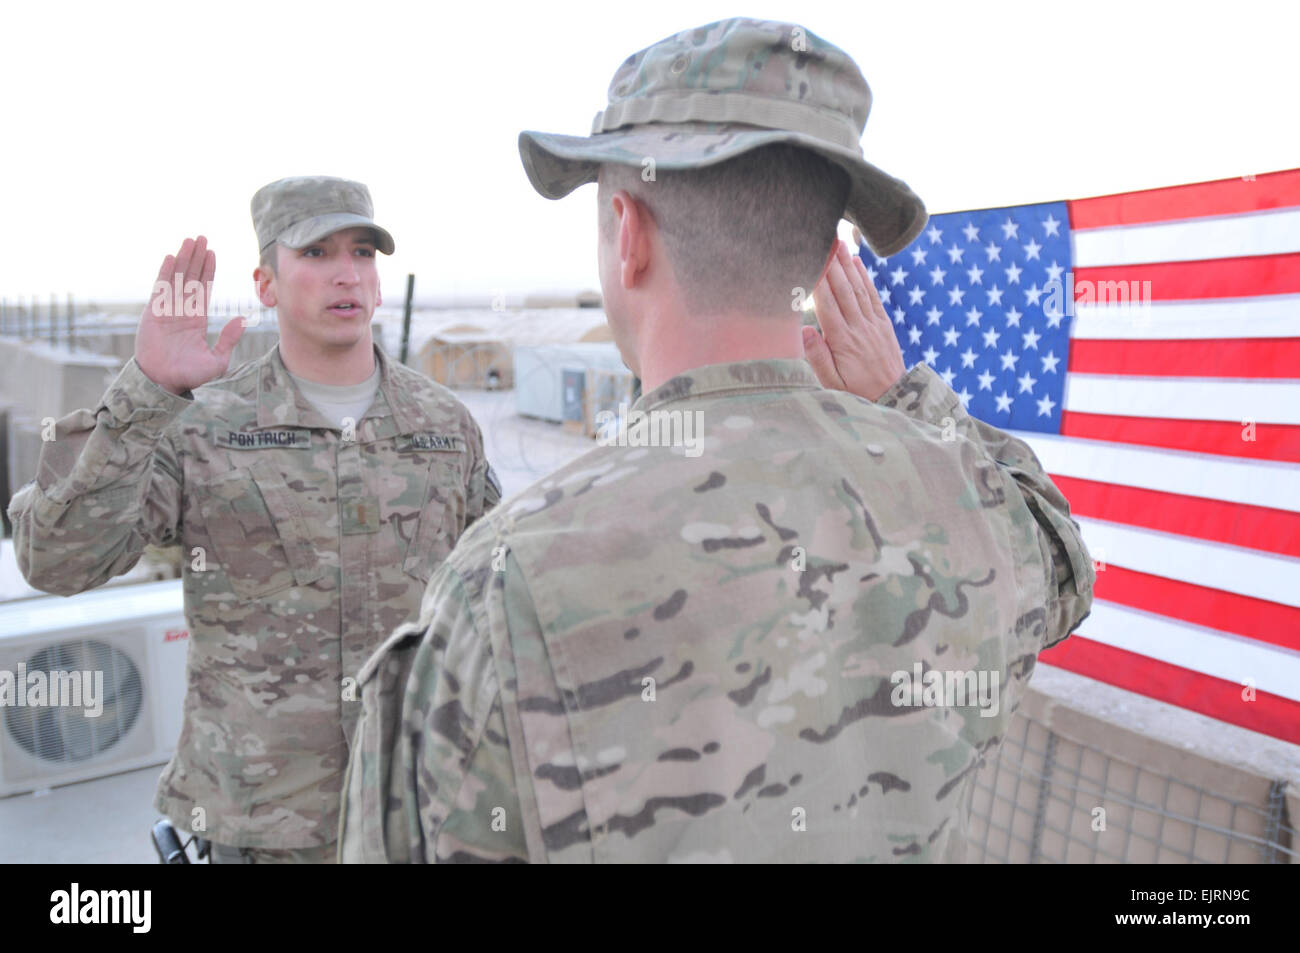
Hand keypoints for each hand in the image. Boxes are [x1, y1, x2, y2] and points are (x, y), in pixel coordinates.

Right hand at [135, 236, 244, 394]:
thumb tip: (242, 320)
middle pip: (191, 277)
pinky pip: (160, 288)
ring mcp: (168, 309)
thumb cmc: (189, 375)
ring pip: (177, 277)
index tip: (212, 252)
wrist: (164, 382)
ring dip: (183, 258)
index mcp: (197, 319)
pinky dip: (165, 272)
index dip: (208, 270)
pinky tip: (171, 257)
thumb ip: (229, 339)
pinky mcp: (154, 312)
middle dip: (197, 257)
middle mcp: (183, 310)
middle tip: (202, 237)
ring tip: (190, 240)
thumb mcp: (217, 359)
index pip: (204, 288)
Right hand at [802, 239, 905, 401]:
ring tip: (839, 243)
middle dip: (834, 264)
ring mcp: (873, 324)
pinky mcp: (883, 324)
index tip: (813, 258)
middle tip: (825, 239)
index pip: (828, 304)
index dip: (820, 280)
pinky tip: (857, 263)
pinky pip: (872, 297)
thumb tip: (805, 330)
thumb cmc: (855, 392)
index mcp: (842, 341)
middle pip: (844, 290)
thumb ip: (818, 357)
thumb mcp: (832, 383)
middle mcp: (859, 328)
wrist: (892, 397)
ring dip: (848, 265)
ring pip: (858, 289)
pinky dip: (865, 278)